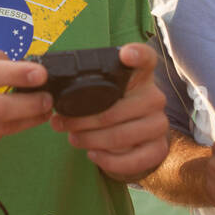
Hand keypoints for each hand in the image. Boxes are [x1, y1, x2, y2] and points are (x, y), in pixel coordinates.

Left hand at [49, 42, 168, 181]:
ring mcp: (159, 124)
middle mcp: (155, 97)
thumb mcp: (106, 92)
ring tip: (72, 138)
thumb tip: (55, 97)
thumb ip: (89, 87)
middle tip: (61, 123)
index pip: (145, 59)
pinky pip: (132, 160)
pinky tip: (93, 154)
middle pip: (116, 110)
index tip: (124, 54)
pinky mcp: (158, 149)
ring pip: (120, 136)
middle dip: (83, 119)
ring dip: (90, 140)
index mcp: (141, 75)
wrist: (138, 137)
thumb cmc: (114, 107)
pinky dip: (108, 160)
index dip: (136, 55)